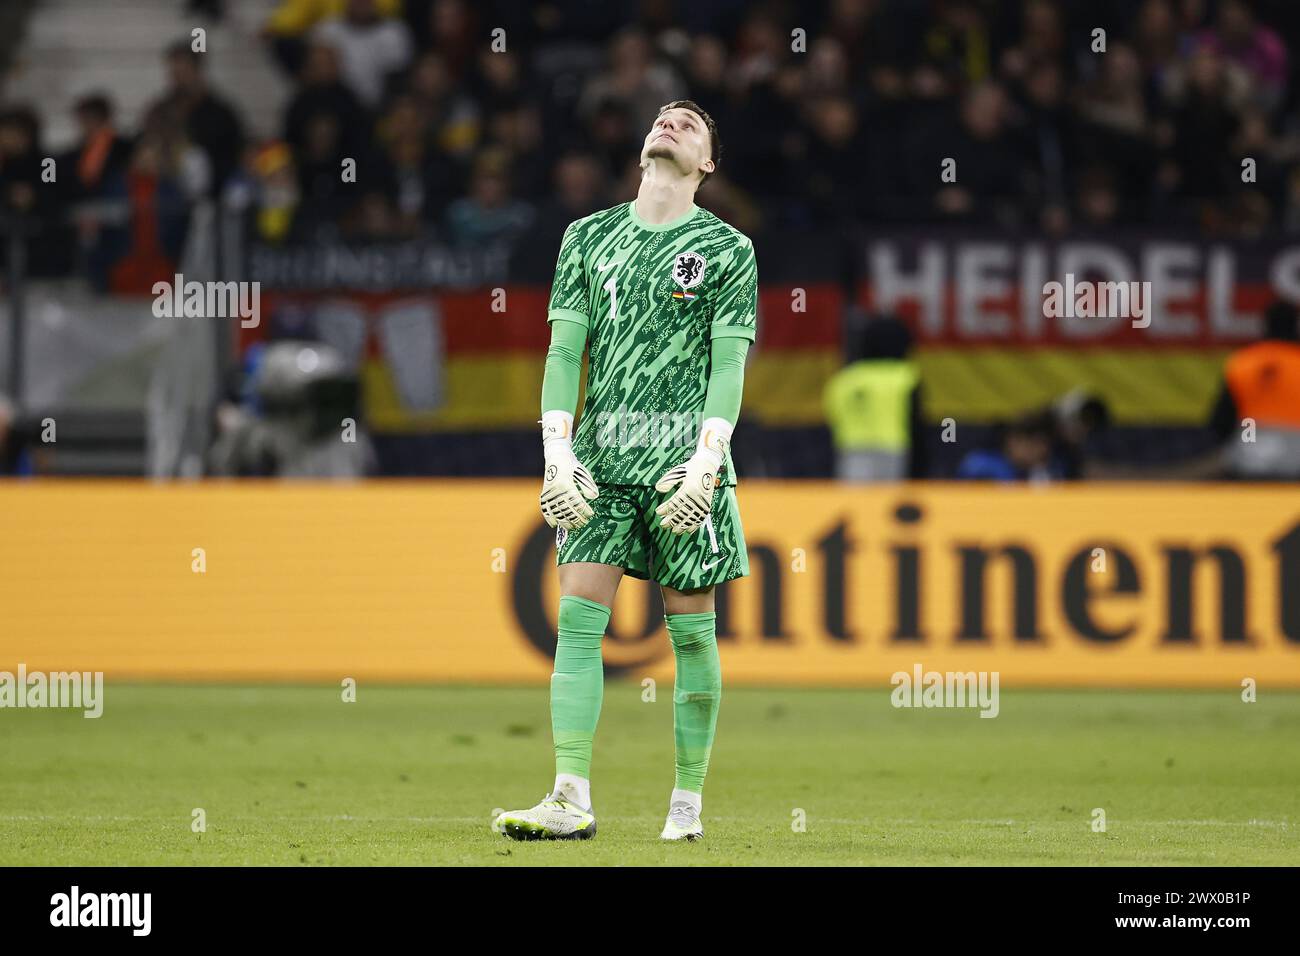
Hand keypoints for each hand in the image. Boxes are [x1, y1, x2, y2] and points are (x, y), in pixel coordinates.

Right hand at [539, 414, 598, 529]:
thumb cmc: (572, 465)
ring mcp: (549, 493)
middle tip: (584, 524)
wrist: (556, 457)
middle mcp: (556, 490)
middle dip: (577, 519)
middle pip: (567, 510)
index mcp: (567, 484)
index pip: (577, 502)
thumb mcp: (582, 472)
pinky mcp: (544, 494)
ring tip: (573, 527)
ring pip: (556, 512)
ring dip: (565, 522)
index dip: (585, 511)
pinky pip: (545, 509)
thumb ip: (588, 485)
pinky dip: (549, 518)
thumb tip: (594, 497)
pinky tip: (555, 525)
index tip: (591, 515)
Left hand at [655, 424, 727, 534]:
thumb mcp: (677, 472)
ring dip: (682, 526)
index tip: (658, 512)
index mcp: (689, 488)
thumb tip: (658, 489)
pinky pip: (701, 518)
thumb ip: (668, 481)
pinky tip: (688, 531)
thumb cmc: (690, 468)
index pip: (675, 503)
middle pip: (682, 513)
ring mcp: (703, 502)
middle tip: (663, 525)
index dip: (666, 509)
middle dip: (672, 521)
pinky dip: (695, 525)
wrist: (708, 465)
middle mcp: (697, 497)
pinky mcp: (707, 504)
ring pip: (691, 518)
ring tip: (674, 531)